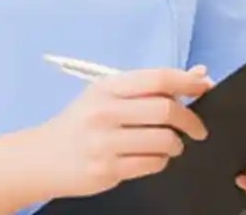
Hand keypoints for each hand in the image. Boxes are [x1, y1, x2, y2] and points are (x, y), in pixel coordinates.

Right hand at [29, 66, 213, 198]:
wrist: (41, 157)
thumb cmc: (80, 123)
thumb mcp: (108, 97)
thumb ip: (152, 87)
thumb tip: (200, 75)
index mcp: (107, 87)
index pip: (157, 78)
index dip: (188, 82)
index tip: (205, 88)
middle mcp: (105, 112)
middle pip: (166, 110)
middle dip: (191, 120)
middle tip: (197, 128)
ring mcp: (104, 143)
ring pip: (163, 140)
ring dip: (176, 144)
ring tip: (171, 145)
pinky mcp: (106, 170)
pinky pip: (152, 164)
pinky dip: (162, 161)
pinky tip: (153, 157)